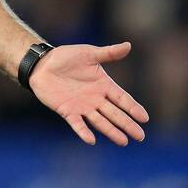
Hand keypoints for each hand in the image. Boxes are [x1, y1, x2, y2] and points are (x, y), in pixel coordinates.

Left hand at [28, 41, 148, 145]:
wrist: (42, 64)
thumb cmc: (66, 57)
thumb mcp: (89, 53)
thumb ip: (108, 53)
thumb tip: (128, 45)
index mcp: (103, 85)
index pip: (122, 99)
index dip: (133, 108)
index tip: (145, 118)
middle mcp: (95, 98)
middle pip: (115, 114)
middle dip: (127, 124)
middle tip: (140, 136)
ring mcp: (82, 106)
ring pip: (100, 121)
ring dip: (111, 131)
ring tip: (124, 142)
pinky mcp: (67, 111)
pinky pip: (77, 123)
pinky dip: (84, 132)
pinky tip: (91, 140)